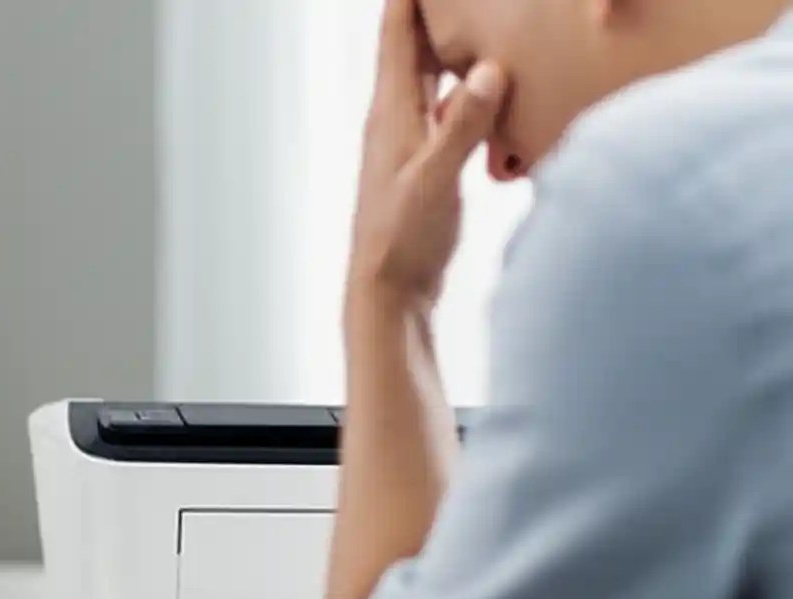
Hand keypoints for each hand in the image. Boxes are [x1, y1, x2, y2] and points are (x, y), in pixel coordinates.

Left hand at [348, 0, 508, 311]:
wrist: (388, 292)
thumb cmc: (402, 240)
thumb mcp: (434, 180)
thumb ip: (462, 127)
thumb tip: (488, 70)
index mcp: (390, 113)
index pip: (396, 35)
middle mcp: (395, 119)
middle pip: (411, 48)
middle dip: (431, 11)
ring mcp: (410, 141)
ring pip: (430, 80)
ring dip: (449, 50)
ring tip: (475, 22)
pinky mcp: (426, 163)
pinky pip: (448, 112)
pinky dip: (466, 94)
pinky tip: (489, 92)